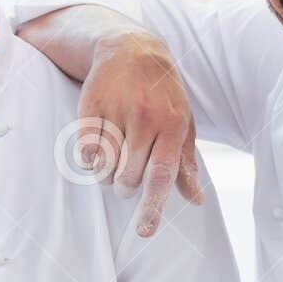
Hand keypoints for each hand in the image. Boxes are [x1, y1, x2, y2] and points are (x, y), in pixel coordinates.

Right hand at [81, 30, 203, 235]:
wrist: (132, 49)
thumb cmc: (163, 94)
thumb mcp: (183, 124)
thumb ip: (185, 164)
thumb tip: (196, 200)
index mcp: (172, 126)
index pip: (161, 175)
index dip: (152, 207)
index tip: (144, 232)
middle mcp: (145, 118)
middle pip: (128, 178)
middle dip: (125, 186)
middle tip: (126, 177)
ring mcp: (116, 112)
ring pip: (105, 167)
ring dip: (106, 174)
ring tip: (114, 159)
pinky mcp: (91, 107)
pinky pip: (85, 151)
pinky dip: (90, 159)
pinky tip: (98, 147)